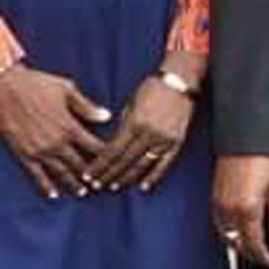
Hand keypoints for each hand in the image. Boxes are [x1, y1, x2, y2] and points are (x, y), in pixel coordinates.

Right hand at [0, 66, 111, 198]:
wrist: (3, 86)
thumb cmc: (36, 84)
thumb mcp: (67, 89)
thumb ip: (87, 106)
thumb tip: (107, 116)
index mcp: (70, 126)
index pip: (95, 147)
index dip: (106, 158)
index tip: (115, 165)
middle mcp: (56, 142)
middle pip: (80, 165)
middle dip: (93, 176)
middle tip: (103, 185)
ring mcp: (39, 150)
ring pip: (60, 172)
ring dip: (73, 184)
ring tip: (83, 193)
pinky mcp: (23, 153)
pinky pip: (36, 174)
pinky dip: (45, 186)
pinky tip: (52, 195)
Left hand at [84, 75, 194, 192]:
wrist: (179, 82)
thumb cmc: (152, 88)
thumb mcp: (132, 103)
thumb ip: (124, 124)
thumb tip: (115, 141)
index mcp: (134, 123)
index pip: (111, 150)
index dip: (99, 165)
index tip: (89, 174)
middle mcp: (148, 133)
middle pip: (124, 160)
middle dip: (108, 174)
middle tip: (97, 185)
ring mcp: (164, 139)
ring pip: (142, 165)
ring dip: (126, 178)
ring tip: (115, 186)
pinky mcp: (177, 142)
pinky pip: (164, 164)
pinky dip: (154, 177)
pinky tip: (144, 187)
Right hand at [212, 155, 268, 267]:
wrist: (246, 134)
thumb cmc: (266, 156)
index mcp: (247, 209)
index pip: (253, 244)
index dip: (262, 256)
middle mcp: (228, 210)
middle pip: (236, 243)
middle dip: (250, 253)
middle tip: (264, 257)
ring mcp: (218, 203)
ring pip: (225, 235)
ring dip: (238, 243)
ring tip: (253, 246)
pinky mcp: (213, 195)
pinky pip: (218, 223)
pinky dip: (228, 232)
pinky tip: (239, 229)